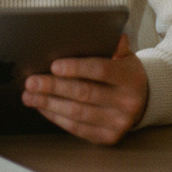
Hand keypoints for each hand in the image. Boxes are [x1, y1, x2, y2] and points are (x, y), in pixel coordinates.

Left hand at [21, 34, 148, 144]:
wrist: (142, 100)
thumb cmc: (123, 73)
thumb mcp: (125, 55)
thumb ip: (115, 45)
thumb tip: (110, 34)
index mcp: (130, 78)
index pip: (101, 70)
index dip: (76, 68)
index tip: (53, 66)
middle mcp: (127, 103)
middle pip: (85, 94)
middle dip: (54, 87)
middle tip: (31, 81)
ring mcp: (118, 123)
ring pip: (78, 113)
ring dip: (49, 104)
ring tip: (29, 96)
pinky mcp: (108, 137)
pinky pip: (78, 128)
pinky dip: (56, 117)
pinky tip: (42, 107)